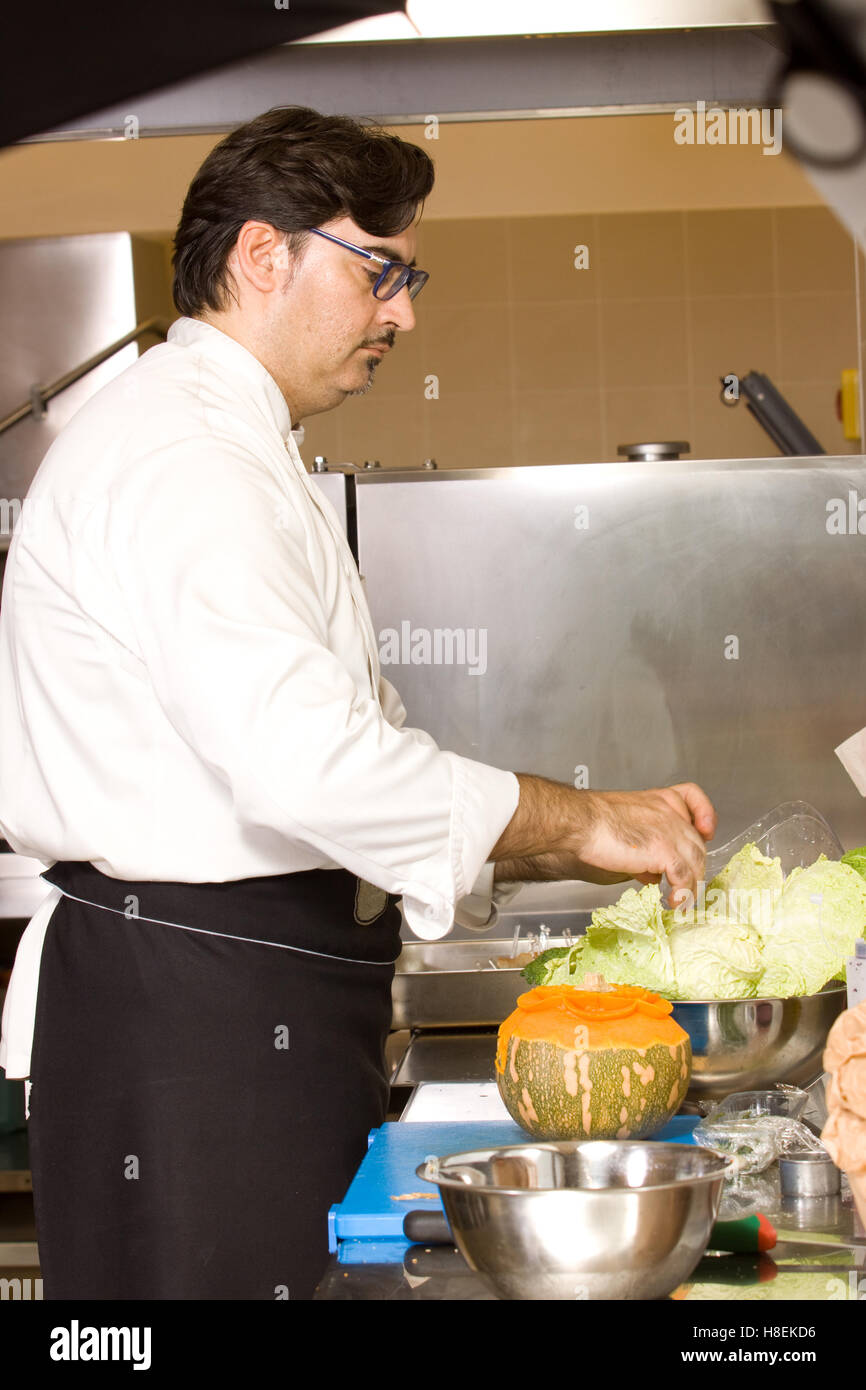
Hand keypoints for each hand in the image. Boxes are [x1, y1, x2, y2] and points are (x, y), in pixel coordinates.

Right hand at [573, 782, 715, 904]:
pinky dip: (682, 894)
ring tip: (683, 902)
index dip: (704, 815)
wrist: (579, 823)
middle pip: (696, 841)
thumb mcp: (626, 825)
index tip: (706, 831)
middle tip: (684, 884)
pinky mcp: (665, 852)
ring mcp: (670, 832)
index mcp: (658, 799)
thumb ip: (645, 845)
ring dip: (691, 887)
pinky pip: (684, 878)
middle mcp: (669, 813)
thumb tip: (652, 874)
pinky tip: (674, 903)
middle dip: (693, 865)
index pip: (692, 797)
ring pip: (696, 862)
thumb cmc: (590, 822)